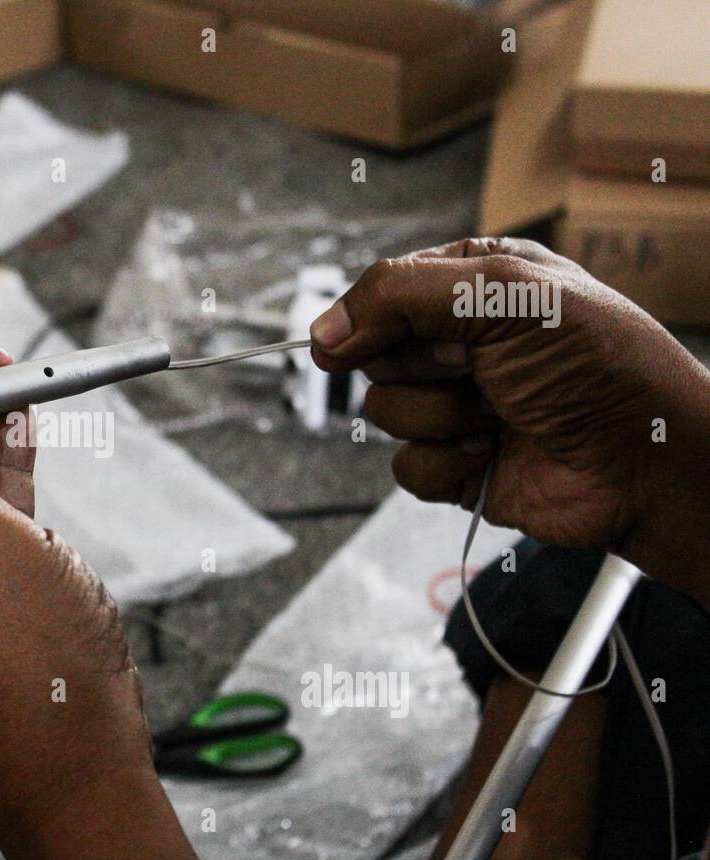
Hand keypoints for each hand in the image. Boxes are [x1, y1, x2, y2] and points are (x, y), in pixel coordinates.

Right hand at [313, 237, 709, 602]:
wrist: (646, 459)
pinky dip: (446, 464)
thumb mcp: (502, 293)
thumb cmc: (596, 363)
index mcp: (471, 284)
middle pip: (374, 353)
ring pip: (383, 410)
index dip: (383, 316)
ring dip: (440, 416)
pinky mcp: (455, 462)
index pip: (382, 293)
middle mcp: (459, 342)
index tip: (416, 331)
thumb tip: (321, 333)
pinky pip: (404, 467)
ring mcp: (455, 404)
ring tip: (498, 414)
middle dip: (425, 367)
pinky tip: (493, 452)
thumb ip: (400, 297)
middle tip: (481, 368)